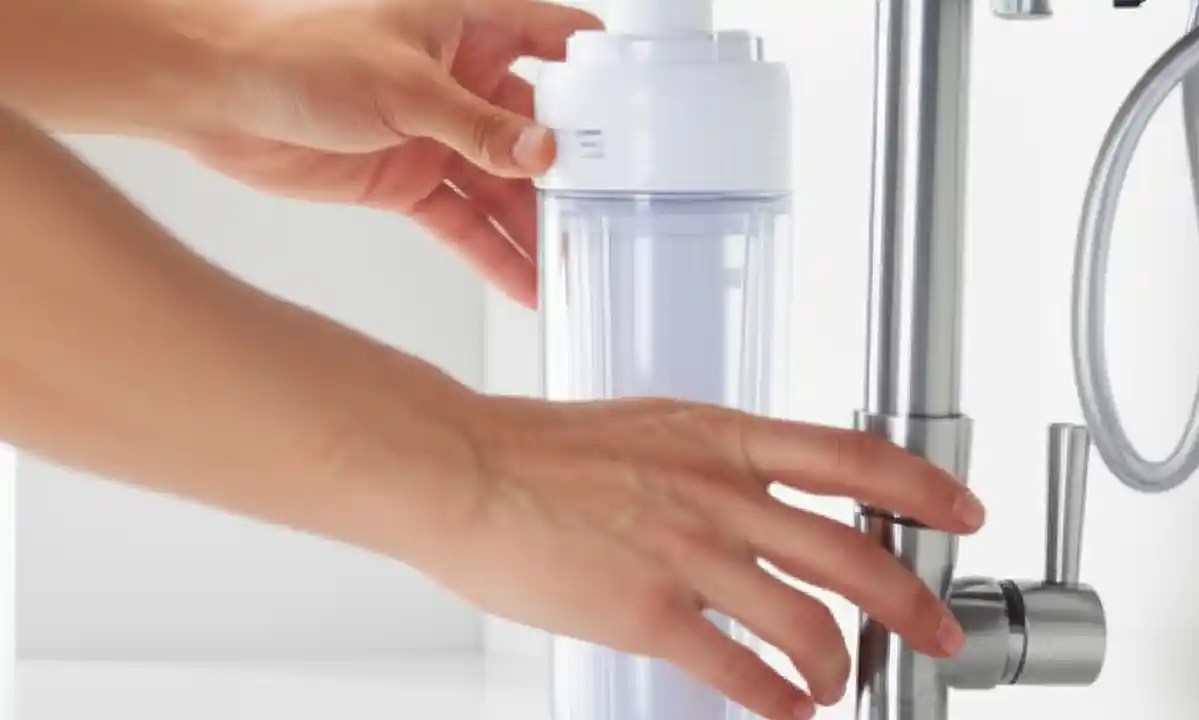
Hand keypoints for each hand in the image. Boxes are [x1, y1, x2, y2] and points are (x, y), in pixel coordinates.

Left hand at [183, 0, 600, 307]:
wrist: (216, 99)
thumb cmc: (298, 53)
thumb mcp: (404, 86)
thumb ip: (479, 126)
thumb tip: (546, 152)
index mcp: (471, 27)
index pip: (558, 39)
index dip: (603, 74)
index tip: (646, 114)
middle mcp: (465, 81)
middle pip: (540, 131)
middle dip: (577, 174)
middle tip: (616, 216)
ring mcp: (440, 135)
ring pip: (505, 188)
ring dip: (536, 228)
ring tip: (577, 269)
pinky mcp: (410, 182)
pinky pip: (464, 222)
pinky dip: (492, 255)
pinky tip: (525, 284)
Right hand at [418, 395, 984, 719]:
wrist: (464, 472)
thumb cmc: (543, 450)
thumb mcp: (651, 426)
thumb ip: (712, 458)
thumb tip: (757, 492)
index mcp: (721, 437)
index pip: (852, 456)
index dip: (923, 486)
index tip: (962, 510)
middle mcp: (717, 492)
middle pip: (852, 552)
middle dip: (911, 601)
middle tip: (939, 630)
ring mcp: (686, 553)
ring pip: (806, 622)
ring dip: (838, 664)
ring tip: (839, 682)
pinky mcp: (647, 613)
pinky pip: (739, 670)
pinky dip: (776, 698)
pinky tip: (786, 710)